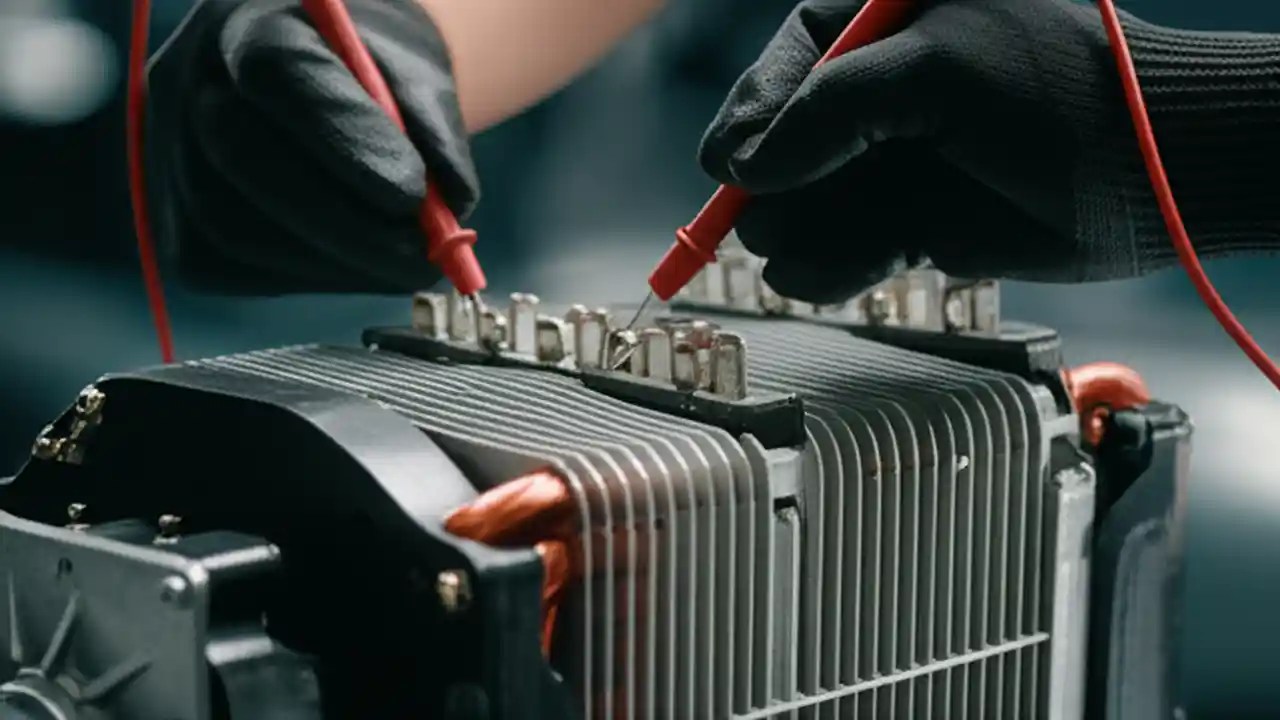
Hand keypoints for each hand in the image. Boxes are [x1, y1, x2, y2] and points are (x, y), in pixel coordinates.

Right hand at [146, 0, 477, 293]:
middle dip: (342, 223)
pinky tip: (359, 265)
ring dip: (336, 262)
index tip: (412, 194)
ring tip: (405, 263)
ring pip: (235, 228)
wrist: (336, 96)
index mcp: (249, 21)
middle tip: (420, 257)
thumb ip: (435, 131)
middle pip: (241, 155)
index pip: (280, 72)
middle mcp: (188, 84)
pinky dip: (313, 278)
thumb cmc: (380, 80)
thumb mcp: (419, 79)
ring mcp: (169, 159)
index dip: (346, 139)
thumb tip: (451, 207)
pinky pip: (237, 267)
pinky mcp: (180, 232)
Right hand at [699, 0, 1155, 304]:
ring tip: (788, 254)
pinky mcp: (920, 221)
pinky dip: (831, 267)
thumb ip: (828, 111)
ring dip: (795, 233)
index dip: (754, 107)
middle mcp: (895, 86)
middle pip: (793, 136)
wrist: (1155, 176)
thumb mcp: (931, 70)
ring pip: (814, 201)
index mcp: (898, 18)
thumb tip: (749, 168)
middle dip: (772, 184)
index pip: (798, 51)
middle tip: (749, 221)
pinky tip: (818, 277)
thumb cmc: (1058, 92)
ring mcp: (905, 157)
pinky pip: (851, 246)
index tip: (727, 163)